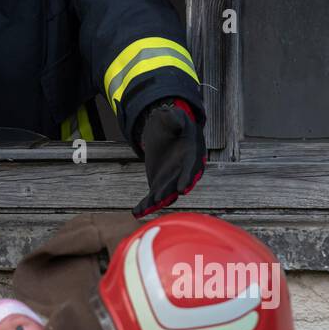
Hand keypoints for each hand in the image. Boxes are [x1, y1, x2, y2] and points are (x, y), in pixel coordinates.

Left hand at [133, 98, 205, 218]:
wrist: (163, 129)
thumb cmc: (171, 121)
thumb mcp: (173, 116)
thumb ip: (175, 119)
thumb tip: (178, 123)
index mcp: (192, 154)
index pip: (191, 168)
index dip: (187, 178)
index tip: (182, 189)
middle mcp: (184, 170)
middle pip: (178, 184)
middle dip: (169, 193)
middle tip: (160, 200)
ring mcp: (172, 179)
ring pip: (166, 193)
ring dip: (156, 202)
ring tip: (145, 209)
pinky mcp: (160, 184)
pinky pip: (153, 196)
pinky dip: (146, 205)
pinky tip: (136, 213)